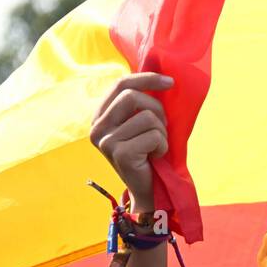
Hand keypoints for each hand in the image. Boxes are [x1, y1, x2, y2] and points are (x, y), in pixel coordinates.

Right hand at [89, 72, 173, 205]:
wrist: (150, 188)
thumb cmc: (150, 152)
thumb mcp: (142, 124)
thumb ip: (142, 104)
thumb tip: (163, 78)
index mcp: (100, 116)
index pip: (121, 84)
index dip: (147, 78)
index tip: (170, 82)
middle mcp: (97, 128)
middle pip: (132, 97)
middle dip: (157, 109)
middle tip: (162, 127)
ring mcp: (106, 142)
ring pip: (147, 117)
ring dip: (162, 132)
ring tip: (155, 146)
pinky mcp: (120, 154)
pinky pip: (154, 136)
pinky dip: (163, 146)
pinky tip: (154, 157)